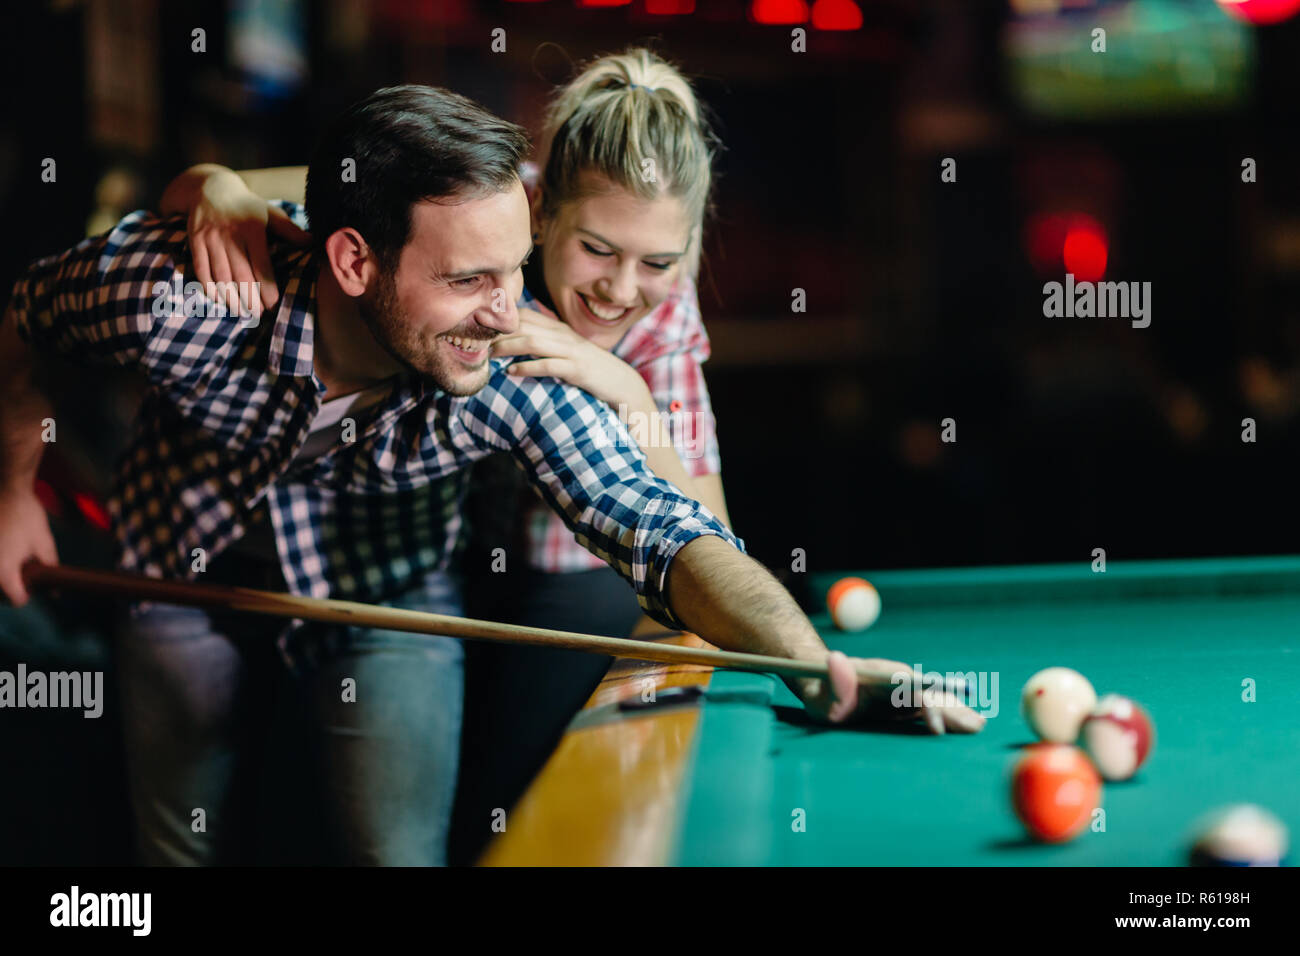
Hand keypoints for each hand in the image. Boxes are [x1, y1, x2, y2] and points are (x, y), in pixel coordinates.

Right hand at [0, 485, 58, 606]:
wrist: (6, 489)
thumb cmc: (26, 515)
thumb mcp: (44, 544)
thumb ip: (50, 569)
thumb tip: (54, 592)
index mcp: (4, 572)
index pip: (16, 600)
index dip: (28, 595)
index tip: (33, 585)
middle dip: (10, 587)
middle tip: (22, 573)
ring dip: (1, 575)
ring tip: (12, 558)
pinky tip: (3, 549)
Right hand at [186, 172, 309, 318]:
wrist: (210, 188)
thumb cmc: (247, 206)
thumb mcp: (270, 212)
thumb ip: (289, 230)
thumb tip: (312, 242)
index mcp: (252, 229)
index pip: (261, 266)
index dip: (268, 289)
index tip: (274, 306)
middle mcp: (230, 234)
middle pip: (240, 275)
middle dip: (250, 299)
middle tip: (259, 315)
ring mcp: (210, 238)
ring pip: (220, 276)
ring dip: (231, 299)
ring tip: (242, 313)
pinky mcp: (195, 241)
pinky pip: (201, 269)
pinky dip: (210, 288)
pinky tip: (219, 301)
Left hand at [493, 309, 644, 408]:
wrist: (620, 383)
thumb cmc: (589, 369)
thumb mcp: (566, 351)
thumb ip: (544, 344)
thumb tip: (516, 344)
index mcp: (558, 329)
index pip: (524, 316)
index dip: (500, 319)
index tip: (478, 327)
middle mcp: (563, 335)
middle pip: (524, 326)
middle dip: (498, 332)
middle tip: (475, 341)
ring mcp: (571, 351)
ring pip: (533, 342)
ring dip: (507, 347)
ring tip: (489, 356)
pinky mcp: (577, 369)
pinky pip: (548, 365)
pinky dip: (527, 367)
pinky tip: (512, 373)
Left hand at [793, 651, 985, 733]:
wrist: (822, 682)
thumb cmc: (821, 691)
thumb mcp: (821, 694)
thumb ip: (833, 683)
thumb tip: (835, 658)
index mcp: (882, 675)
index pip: (910, 688)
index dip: (926, 704)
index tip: (936, 726)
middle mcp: (898, 679)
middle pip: (929, 694)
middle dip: (952, 710)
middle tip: (975, 727)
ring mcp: (904, 690)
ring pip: (935, 699)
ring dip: (956, 711)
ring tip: (977, 726)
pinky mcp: (905, 702)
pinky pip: (931, 707)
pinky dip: (949, 714)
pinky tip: (966, 723)